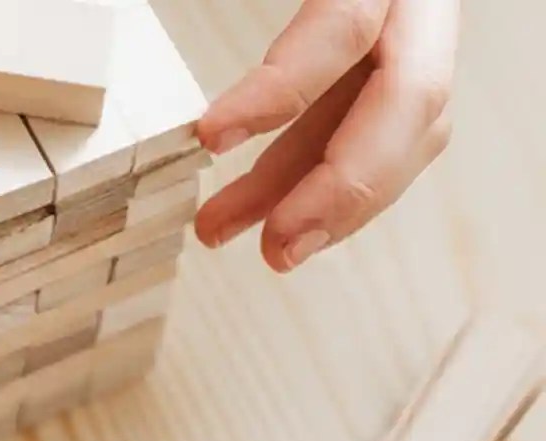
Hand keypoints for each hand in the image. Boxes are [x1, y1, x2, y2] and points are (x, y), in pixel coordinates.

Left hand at [193, 0, 459, 271]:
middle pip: (411, 102)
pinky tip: (258, 213)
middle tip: (279, 249)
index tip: (209, 136)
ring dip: (309, 197)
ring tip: (224, 234)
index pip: (345, 26)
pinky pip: (364, 131)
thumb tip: (190, 84)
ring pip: (388, 132)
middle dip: (344, 187)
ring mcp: (415, 34)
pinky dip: (310, 180)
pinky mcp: (392, 67)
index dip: (282, 88)